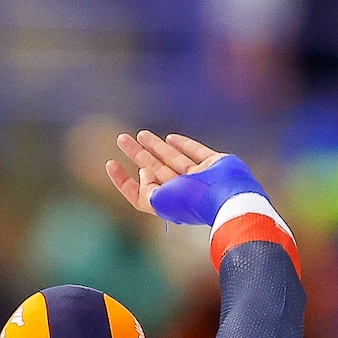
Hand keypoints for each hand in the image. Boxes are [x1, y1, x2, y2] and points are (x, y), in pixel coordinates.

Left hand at [105, 131, 226, 215]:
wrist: (227, 199)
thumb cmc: (191, 203)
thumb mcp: (159, 202)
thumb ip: (145, 192)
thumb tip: (145, 173)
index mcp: (167, 203)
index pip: (140, 192)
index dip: (123, 180)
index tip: (111, 163)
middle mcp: (181, 190)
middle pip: (153, 170)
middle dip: (136, 155)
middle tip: (121, 138)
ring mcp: (198, 177)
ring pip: (171, 159)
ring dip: (154, 147)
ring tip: (139, 134)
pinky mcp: (214, 164)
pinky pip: (195, 152)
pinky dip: (182, 144)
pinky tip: (169, 138)